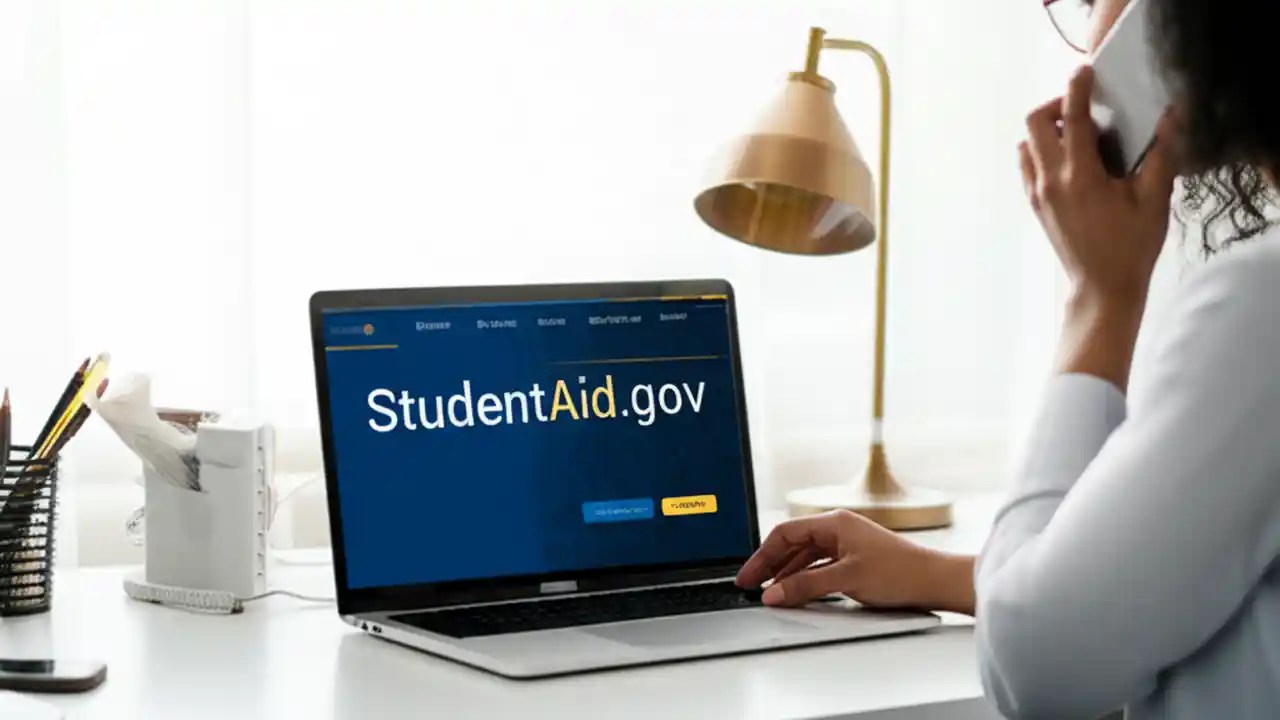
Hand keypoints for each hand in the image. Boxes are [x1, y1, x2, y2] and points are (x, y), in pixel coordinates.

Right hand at [736, 510, 975, 614]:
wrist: (934, 581)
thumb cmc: (899, 572)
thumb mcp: (845, 579)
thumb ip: (805, 586)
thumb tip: (773, 593)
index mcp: (834, 522)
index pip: (785, 534)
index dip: (762, 556)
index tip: (749, 576)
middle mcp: (838, 528)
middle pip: (793, 544)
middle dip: (771, 564)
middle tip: (752, 584)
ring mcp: (847, 543)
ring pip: (806, 555)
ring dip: (787, 572)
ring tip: (770, 591)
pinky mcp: (855, 559)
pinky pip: (819, 565)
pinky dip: (805, 577)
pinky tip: (797, 590)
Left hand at [1019, 66, 1178, 305]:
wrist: (1101, 287)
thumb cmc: (1131, 246)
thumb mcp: (1154, 199)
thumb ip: (1160, 155)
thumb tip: (1170, 117)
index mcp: (1080, 175)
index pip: (1073, 117)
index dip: (1078, 88)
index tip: (1085, 71)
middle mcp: (1050, 180)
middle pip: (1034, 123)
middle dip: (1056, 106)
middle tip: (1084, 109)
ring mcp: (1036, 193)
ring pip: (1026, 144)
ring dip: (1046, 130)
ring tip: (1078, 136)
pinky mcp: (1033, 205)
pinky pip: (1026, 165)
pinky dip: (1040, 152)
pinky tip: (1069, 161)